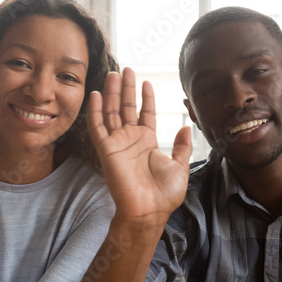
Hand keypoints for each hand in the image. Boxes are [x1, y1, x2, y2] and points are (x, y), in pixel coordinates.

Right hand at [88, 68, 192, 224]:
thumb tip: (186, 128)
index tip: (146, 82)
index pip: (145, 113)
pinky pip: (98, 127)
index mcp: (147, 142)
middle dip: (126, 88)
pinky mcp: (106, 149)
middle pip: (126, 108)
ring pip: (111, 112)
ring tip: (113, 73)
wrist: (148, 212)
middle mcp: (131, 140)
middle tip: (125, 69)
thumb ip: (182, 147)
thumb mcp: (180, 167)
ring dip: (111, 93)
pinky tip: (95, 94)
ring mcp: (117, 143)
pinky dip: (95, 110)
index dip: (146, 98)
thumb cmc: (165, 195)